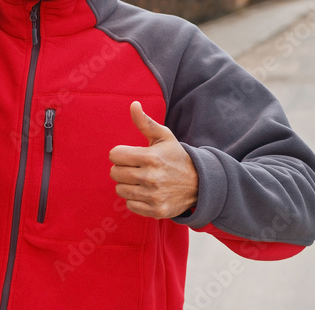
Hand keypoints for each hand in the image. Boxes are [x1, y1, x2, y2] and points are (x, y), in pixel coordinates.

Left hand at [108, 101, 198, 218]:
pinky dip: (135, 199)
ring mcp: (153, 195)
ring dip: (127, 184)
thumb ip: (145, 122)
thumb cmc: (176, 157)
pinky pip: (130, 205)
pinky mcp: (156, 210)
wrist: (200, 184)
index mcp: (150, 157)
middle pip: (114, 173)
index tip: (132, 155)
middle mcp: (151, 177)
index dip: (121, 154)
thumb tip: (133, 104)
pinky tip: (147, 193)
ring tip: (142, 180)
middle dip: (122, 169)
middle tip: (137, 168)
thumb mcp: (164, 137)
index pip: (114, 155)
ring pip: (120, 189)